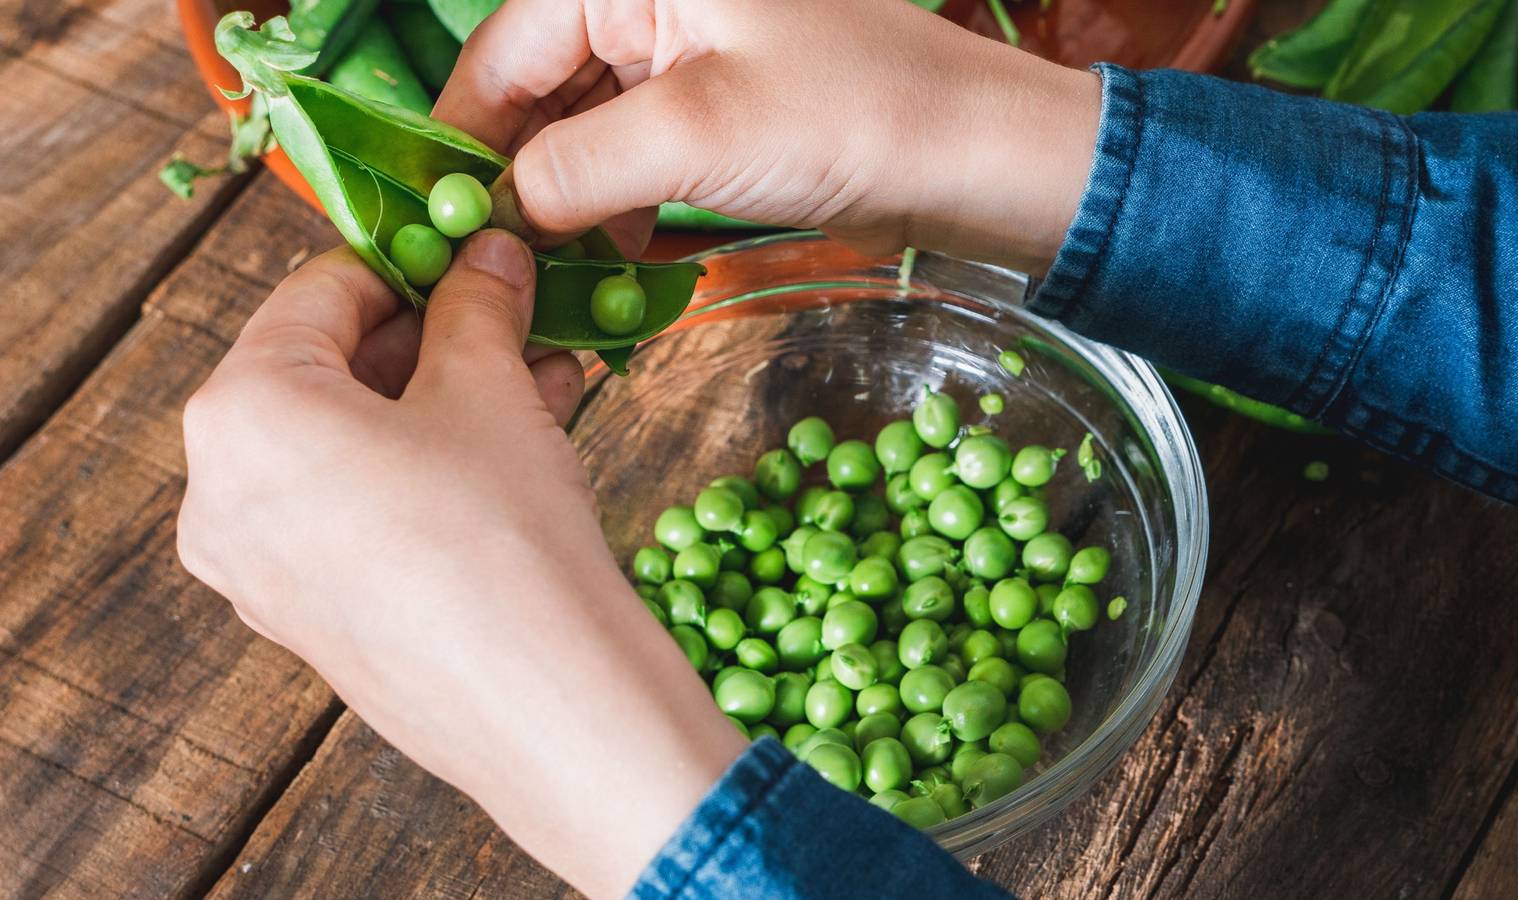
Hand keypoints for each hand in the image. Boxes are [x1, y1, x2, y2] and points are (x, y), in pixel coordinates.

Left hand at [177, 232, 744, 897]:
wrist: (543, 703)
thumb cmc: (500, 528)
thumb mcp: (490, 386)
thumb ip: (477, 304)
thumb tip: (488, 255)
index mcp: (241, 411)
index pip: (319, 293)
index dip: (409, 259)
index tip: (472, 250)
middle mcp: (221, 492)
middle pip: (329, 373)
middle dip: (433, 339)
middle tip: (514, 315)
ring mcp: (260, 568)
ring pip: (351, 448)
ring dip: (444, 401)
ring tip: (543, 378)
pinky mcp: (309, 620)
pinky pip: (359, 512)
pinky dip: (426, 470)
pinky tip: (520, 448)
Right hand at [435, 0, 1100, 274]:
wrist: (977, 153)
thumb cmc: (854, 115)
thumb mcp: (695, 134)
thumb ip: (575, 166)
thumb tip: (499, 206)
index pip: (505, 48)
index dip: (464, 136)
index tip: (431, 218)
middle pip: (541, 86)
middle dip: (518, 173)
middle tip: (488, 261)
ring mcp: (691, 49)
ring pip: (589, 124)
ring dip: (570, 198)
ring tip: (553, 274)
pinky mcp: (723, 101)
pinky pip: (640, 148)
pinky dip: (621, 201)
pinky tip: (617, 259)